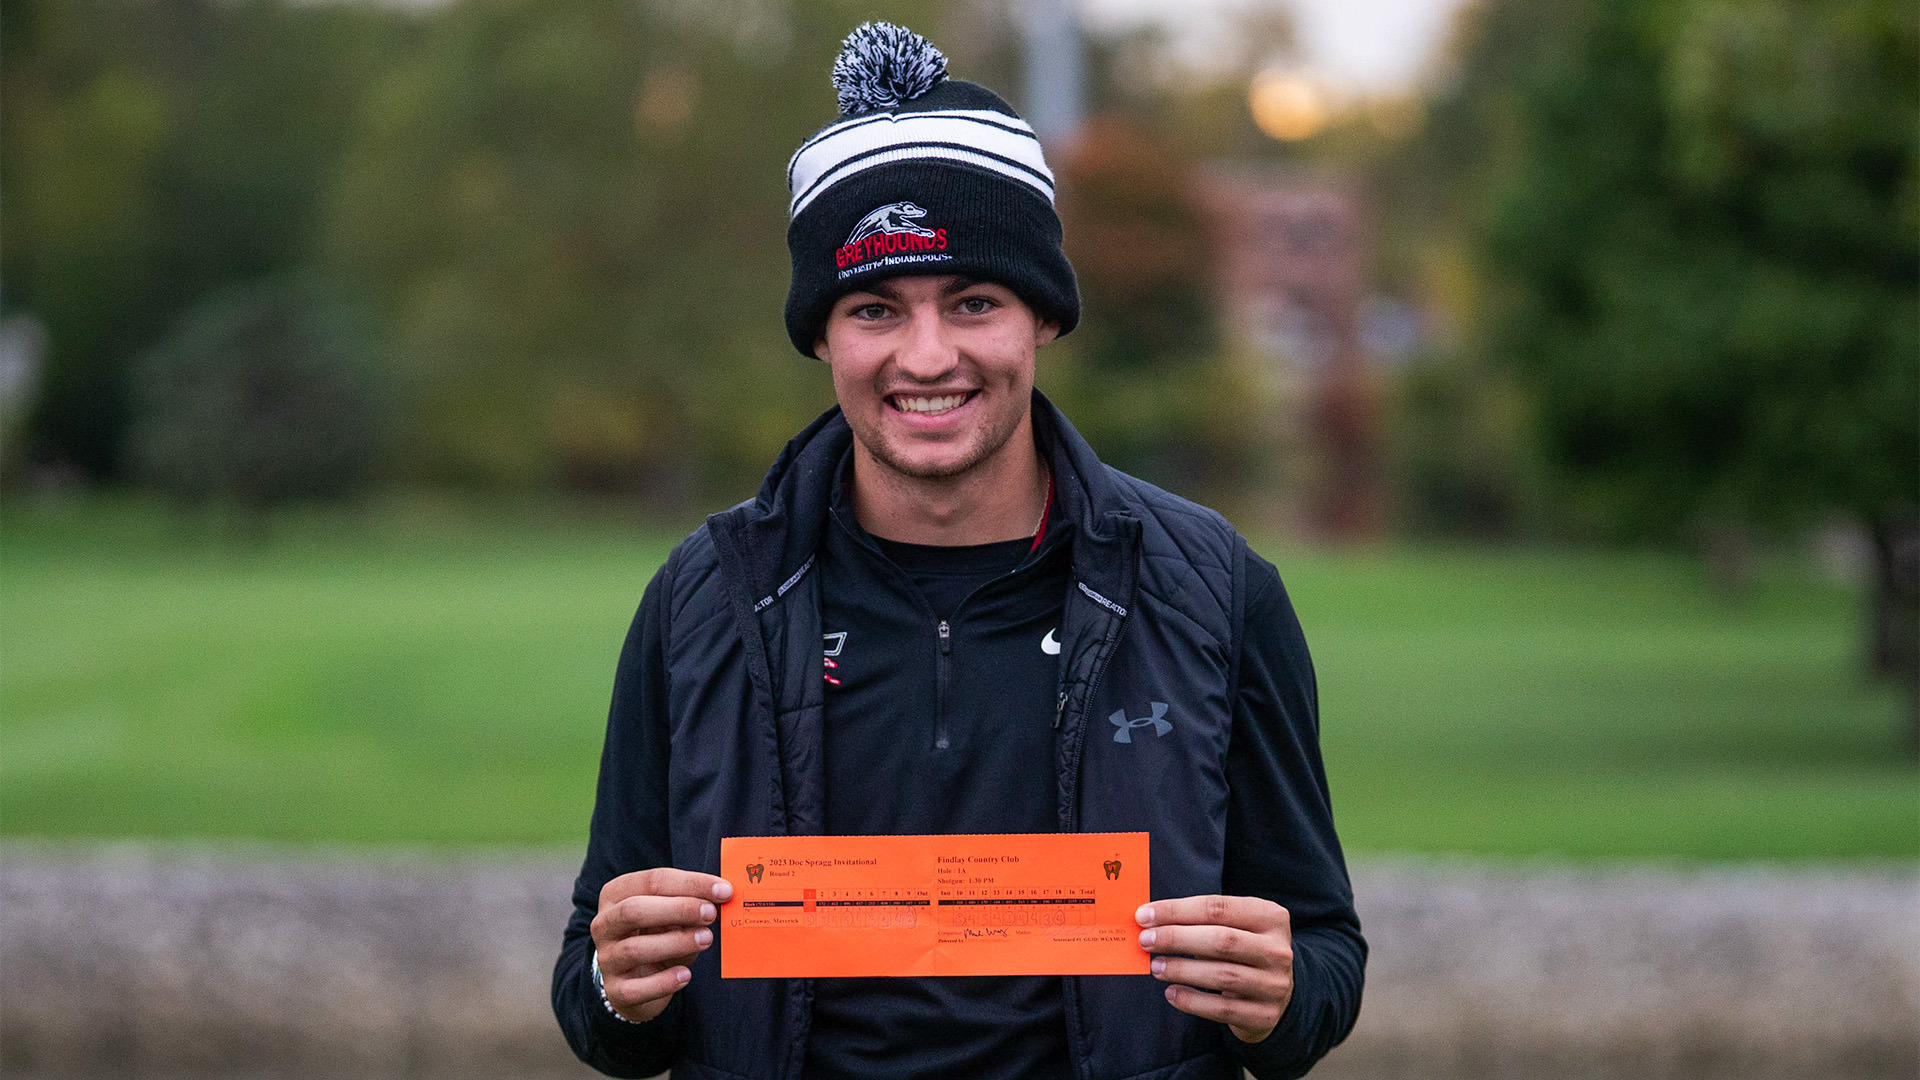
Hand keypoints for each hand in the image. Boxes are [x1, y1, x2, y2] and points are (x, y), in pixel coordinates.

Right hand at [590, 868, 732, 1022]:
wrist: (636, 980)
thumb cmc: (658, 935)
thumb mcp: (672, 915)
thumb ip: (690, 904)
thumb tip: (721, 896)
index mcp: (616, 895)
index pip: (652, 881)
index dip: (691, 883)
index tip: (724, 890)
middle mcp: (605, 924)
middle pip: (634, 911)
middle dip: (678, 909)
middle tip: (711, 913)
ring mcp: (607, 958)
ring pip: (635, 949)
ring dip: (676, 943)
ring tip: (705, 939)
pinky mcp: (615, 990)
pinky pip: (636, 988)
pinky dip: (664, 982)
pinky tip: (685, 975)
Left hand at [1136, 895, 1293, 1043]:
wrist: (1278, 994)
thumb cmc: (1243, 952)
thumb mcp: (1236, 927)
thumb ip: (1201, 921)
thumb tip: (1151, 921)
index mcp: (1270, 917)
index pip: (1218, 908)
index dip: (1176, 910)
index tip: (1144, 916)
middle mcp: (1277, 950)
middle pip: (1222, 940)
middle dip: (1177, 938)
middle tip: (1146, 941)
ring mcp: (1274, 984)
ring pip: (1222, 975)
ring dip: (1182, 970)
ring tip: (1156, 967)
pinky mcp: (1264, 1014)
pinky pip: (1222, 1009)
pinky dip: (1192, 1000)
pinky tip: (1171, 993)